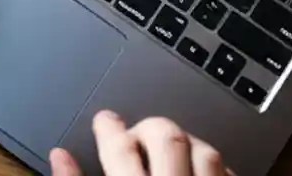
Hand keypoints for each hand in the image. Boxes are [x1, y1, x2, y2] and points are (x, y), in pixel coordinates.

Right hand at [50, 111, 230, 175]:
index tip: (105, 122)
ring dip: (188, 144)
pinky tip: (199, 172)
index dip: (110, 129)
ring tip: (170, 152)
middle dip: (151, 128)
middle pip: (169, 138)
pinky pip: (231, 174)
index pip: (121, 151)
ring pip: (208, 153)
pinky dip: (215, 167)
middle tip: (137, 136)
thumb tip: (60, 156)